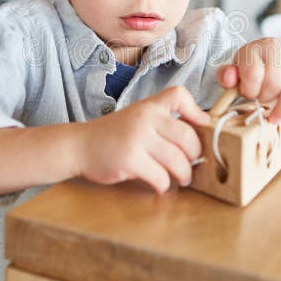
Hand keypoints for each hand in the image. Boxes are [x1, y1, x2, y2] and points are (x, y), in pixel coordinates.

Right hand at [76, 86, 208, 193]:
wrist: (79, 146)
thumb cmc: (113, 135)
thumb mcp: (137, 118)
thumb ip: (162, 123)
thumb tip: (197, 140)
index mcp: (149, 106)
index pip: (179, 95)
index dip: (196, 110)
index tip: (202, 127)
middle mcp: (145, 118)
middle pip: (187, 136)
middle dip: (196, 155)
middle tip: (193, 164)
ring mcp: (137, 138)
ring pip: (177, 159)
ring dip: (184, 174)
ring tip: (183, 179)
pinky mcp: (129, 160)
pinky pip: (160, 177)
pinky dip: (164, 185)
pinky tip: (160, 185)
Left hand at [217, 38, 280, 123]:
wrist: (279, 59)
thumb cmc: (254, 70)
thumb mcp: (237, 73)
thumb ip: (227, 77)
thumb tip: (228, 79)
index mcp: (251, 48)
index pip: (252, 74)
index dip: (250, 91)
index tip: (249, 95)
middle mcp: (272, 45)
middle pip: (273, 82)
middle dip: (266, 98)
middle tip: (263, 98)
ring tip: (276, 115)